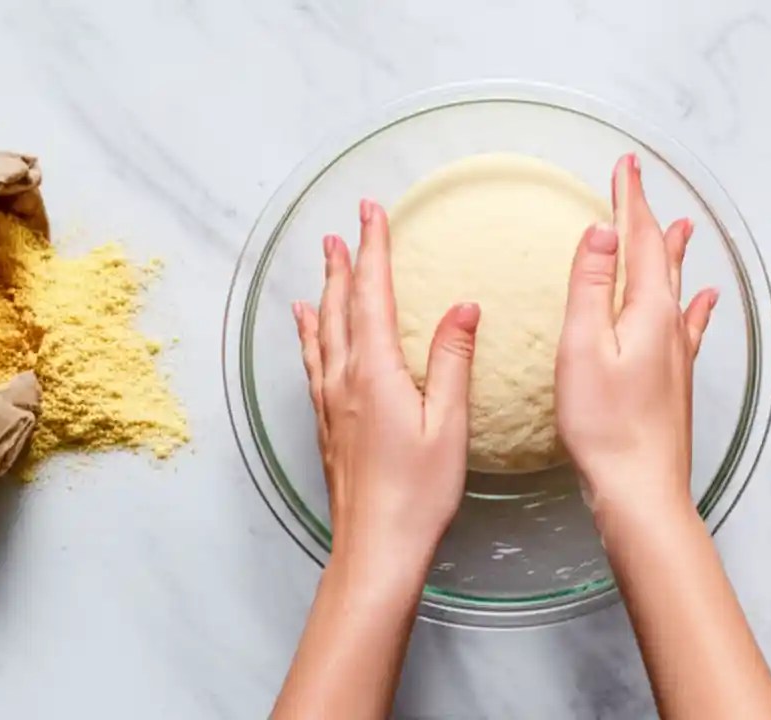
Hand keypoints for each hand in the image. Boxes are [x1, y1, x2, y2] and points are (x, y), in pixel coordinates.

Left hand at [293, 199, 479, 567]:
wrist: (376, 547)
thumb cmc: (418, 492)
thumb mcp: (448, 424)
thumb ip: (452, 361)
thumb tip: (463, 307)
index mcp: (376, 374)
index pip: (372, 296)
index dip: (372, 250)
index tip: (371, 212)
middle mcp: (344, 381)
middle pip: (340, 308)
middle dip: (344, 263)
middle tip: (343, 228)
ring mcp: (331, 403)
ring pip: (322, 332)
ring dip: (325, 292)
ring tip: (323, 262)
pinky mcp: (328, 425)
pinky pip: (313, 362)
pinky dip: (310, 334)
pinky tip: (307, 328)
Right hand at [555, 154, 717, 518]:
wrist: (640, 488)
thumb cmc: (604, 425)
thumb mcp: (583, 348)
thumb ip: (591, 287)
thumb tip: (601, 231)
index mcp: (648, 311)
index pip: (638, 239)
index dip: (629, 199)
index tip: (624, 165)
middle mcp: (671, 326)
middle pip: (660, 257)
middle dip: (646, 216)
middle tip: (636, 183)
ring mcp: (677, 354)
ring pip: (676, 287)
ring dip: (673, 252)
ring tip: (682, 226)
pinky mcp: (674, 380)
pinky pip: (688, 325)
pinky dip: (693, 304)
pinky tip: (704, 302)